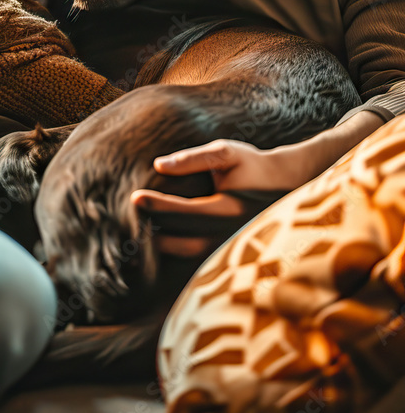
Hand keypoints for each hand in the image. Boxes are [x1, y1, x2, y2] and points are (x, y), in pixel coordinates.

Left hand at [131, 139, 285, 256]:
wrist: (284, 184)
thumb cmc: (252, 165)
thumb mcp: (227, 153)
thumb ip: (194, 158)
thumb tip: (159, 165)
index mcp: (231, 209)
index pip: (187, 212)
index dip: (159, 206)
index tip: (134, 197)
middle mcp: (231, 235)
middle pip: (184, 239)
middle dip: (154, 228)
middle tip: (129, 215)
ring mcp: (231, 248)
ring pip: (188, 255)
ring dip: (161, 245)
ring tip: (138, 229)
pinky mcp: (229, 253)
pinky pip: (197, 260)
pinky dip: (174, 253)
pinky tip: (157, 241)